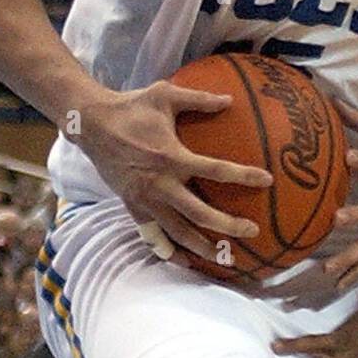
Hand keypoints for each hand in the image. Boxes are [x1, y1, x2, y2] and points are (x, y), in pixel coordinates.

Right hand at [77, 83, 271, 262]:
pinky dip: (169, 250)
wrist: (90, 124)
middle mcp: (160, 184)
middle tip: (252, 231)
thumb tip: (230, 99)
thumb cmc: (131, 107)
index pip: (216, 170)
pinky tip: (185, 262)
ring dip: (202, 246)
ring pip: (178, 232)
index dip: (244, 176)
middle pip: (201, 213)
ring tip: (225, 258)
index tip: (267, 180)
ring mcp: (144, 199)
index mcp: (171, 157)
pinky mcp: (132, 206)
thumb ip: (199, 98)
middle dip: (228, 226)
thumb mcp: (165, 94)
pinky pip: (153, 235)